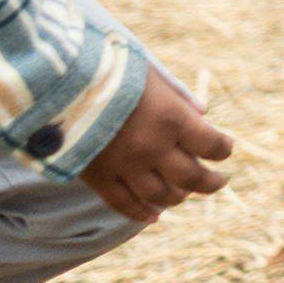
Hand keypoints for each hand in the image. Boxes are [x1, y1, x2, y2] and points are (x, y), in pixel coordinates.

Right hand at [84, 66, 232, 224]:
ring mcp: (124, 165)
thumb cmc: (109, 66)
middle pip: (191, 178)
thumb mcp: (150, 71)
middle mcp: (152, 146)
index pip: (211, 144)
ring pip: (160, 196)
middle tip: (218, 182)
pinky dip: (140, 213)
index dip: (223, 149)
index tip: (225, 149)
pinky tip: (153, 216)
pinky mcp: (97, 176)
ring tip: (183, 194)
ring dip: (176, 198)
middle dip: (211, 183)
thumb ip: (177, 94)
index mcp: (171, 117)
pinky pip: (123, 204)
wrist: (58, 80)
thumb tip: (202, 113)